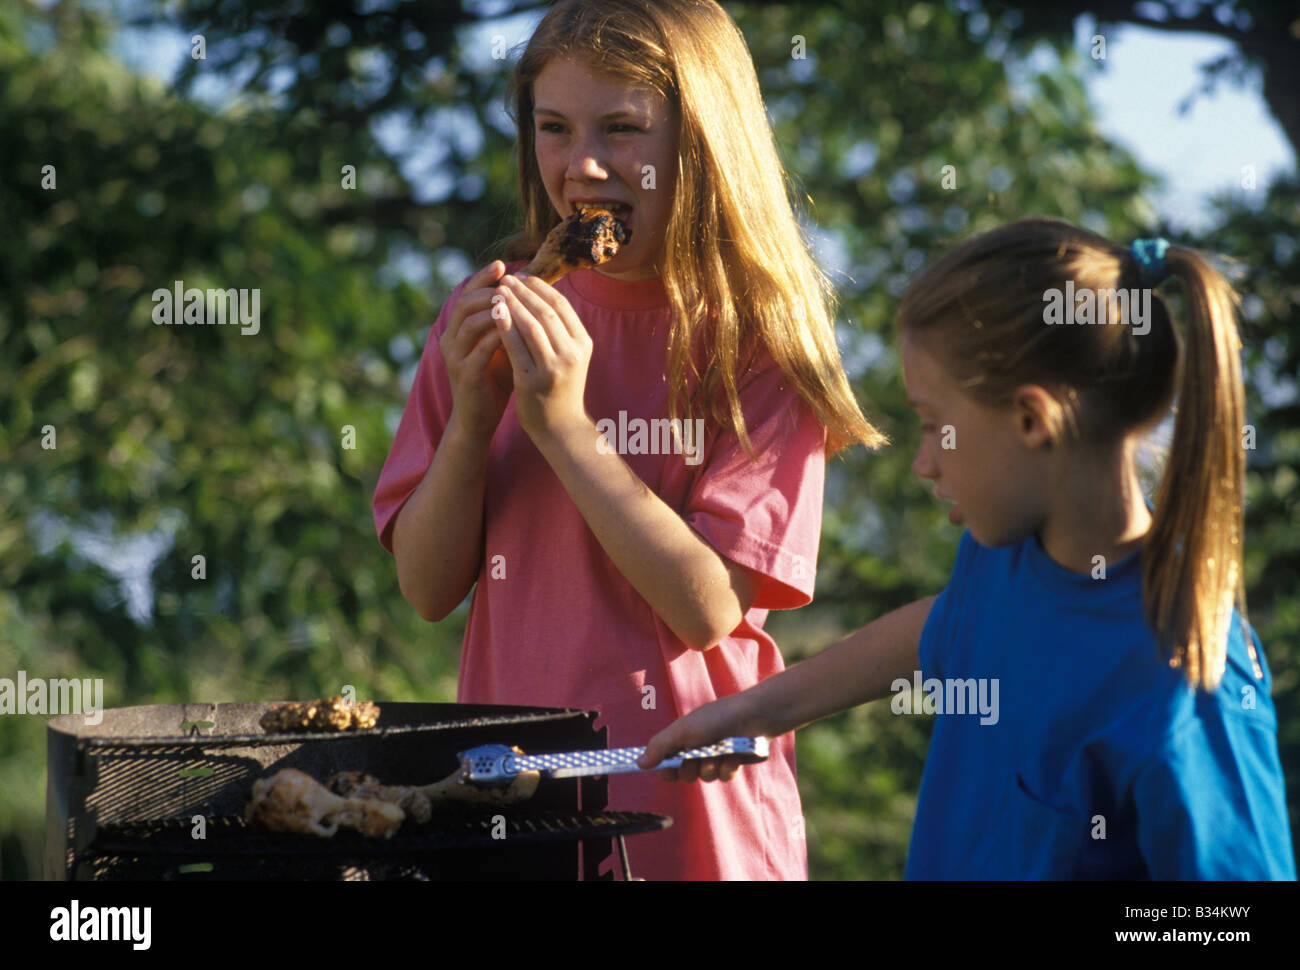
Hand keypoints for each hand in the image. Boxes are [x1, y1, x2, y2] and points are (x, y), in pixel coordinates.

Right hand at [440, 260, 513, 442]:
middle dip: (488, 289)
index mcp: (458, 329)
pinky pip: (479, 349)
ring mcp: (456, 356)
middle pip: (465, 303)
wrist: (479, 418)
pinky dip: (497, 336)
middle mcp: (451, 339)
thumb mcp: (502, 345)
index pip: (467, 294)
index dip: (482, 277)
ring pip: (469, 322)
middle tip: (509, 281)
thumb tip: (531, 294)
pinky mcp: (465, 374)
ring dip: (492, 309)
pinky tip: (515, 330)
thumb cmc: (495, 379)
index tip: (503, 264)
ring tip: (513, 301)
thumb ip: (509, 323)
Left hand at [491, 273, 592, 443]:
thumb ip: (560, 330)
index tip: (521, 276)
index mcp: (583, 344)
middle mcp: (572, 354)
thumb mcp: (570, 357)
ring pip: (531, 326)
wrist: (560, 428)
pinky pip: (515, 347)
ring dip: (513, 304)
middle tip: (506, 278)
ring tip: (497, 291)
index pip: (561, 305)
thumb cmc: (561, 388)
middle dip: (524, 291)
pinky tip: (493, 314)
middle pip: (546, 312)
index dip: (540, 287)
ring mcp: (553, 368)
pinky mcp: (533, 381)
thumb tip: (541, 293)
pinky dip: (504, 326)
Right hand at [637, 694, 758, 783]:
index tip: (668, 772)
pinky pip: (723, 777)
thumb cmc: (716, 718)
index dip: (666, 770)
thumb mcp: (683, 730)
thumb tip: (638, 762)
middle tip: (696, 758)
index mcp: (683, 738)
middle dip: (690, 769)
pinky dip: (727, 768)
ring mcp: (716, 756)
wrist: (754, 716)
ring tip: (720, 753)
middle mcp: (698, 748)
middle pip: (685, 774)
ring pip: (705, 777)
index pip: (667, 762)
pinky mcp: (732, 763)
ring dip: (711, 767)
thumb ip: (660, 746)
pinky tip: (734, 756)